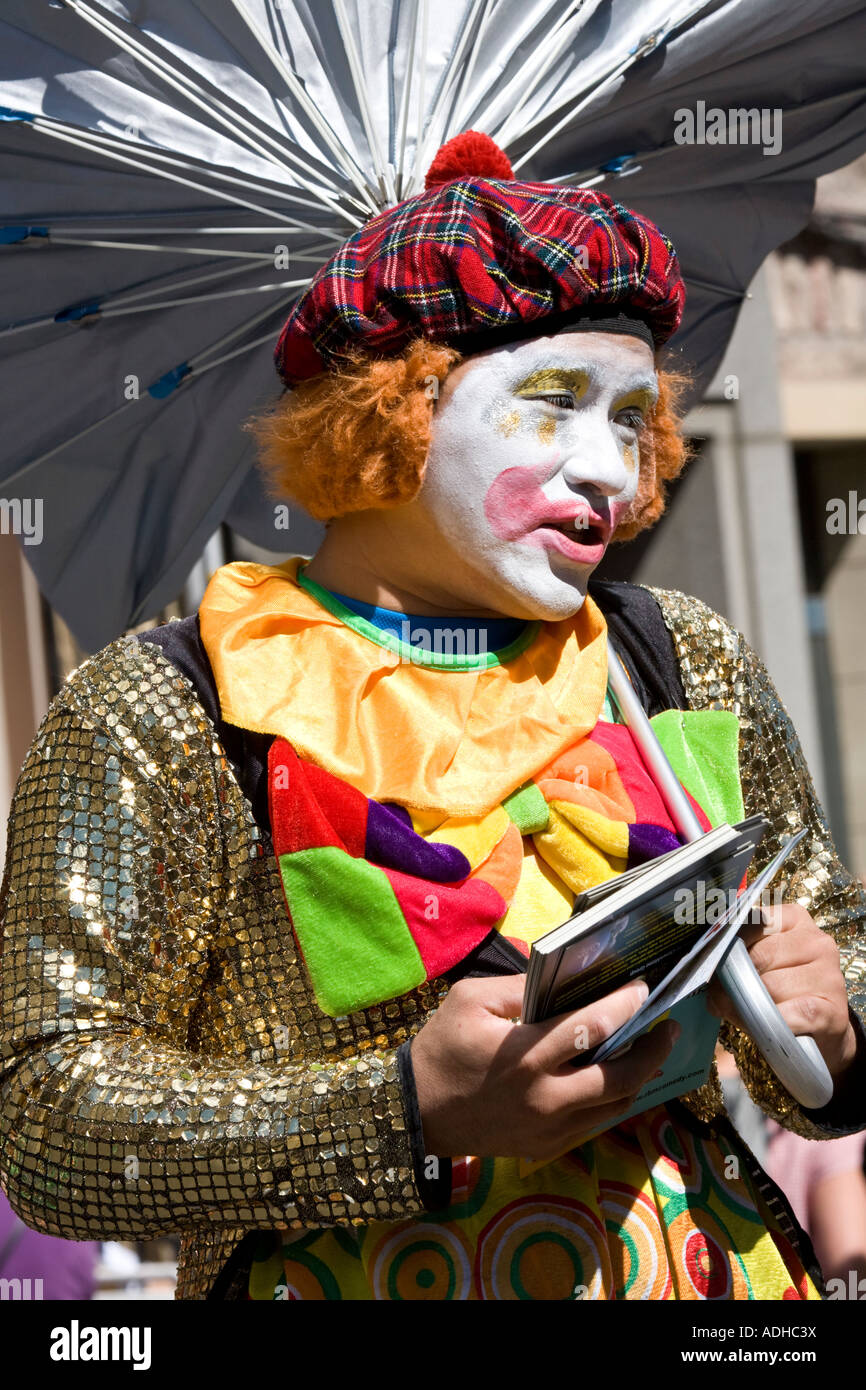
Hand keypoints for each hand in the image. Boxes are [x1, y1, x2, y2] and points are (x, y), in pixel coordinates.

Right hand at [410, 975, 678, 1161]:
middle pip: (619, 1077)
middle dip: (652, 1050)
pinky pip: (595, 1125)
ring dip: (638, 1078)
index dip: (624, 1005)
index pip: (590, 1027)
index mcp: (525, 1056)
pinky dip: (612, 1101)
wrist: (417, 1113)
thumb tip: (560, 975)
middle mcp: (545, 1098)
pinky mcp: (546, 1147)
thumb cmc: (443, 1049)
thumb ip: (517, 986)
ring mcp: (549, 1129)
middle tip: (668, 1028)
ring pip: (614, 1107)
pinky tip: (617, 1080)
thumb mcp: (470, 1000)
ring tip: (650, 1052)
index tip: (644, 988)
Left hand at [707, 903, 857, 1084]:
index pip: (751, 921)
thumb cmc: (781, 990)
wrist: (820, 1030)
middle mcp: (816, 941)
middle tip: (720, 996)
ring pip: (769, 987)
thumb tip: (704, 967)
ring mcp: (828, 975)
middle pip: (758, 956)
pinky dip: (767, 1024)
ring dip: (748, 1005)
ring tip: (745, 1012)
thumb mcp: (759, 962)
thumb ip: (735, 953)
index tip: (713, 962)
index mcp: (794, 919)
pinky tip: (764, 1027)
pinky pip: (785, 1015)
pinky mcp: (833, 1010)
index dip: (728, 945)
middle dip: (733, 979)